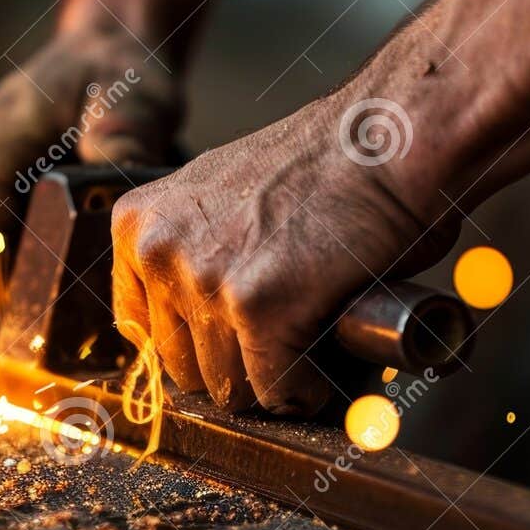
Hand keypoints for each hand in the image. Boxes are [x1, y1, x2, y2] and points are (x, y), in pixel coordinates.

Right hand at [0, 0, 235, 308]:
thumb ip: (128, 134)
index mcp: (1, 127)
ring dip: (22, 275)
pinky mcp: (1, 192)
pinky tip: (76, 292)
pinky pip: (4, 237)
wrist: (111, 51)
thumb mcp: (137, 97)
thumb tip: (121, 168)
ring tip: (73, 317)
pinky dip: (33, 263)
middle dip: (7, 280)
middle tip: (54, 327)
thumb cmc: (123, 72)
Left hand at [111, 79, 457, 415]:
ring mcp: (204, 282)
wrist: (388, 137)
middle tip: (283, 355)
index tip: (232, 350)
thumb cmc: (327, 162)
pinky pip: (277, 390)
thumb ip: (196, 254)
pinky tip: (327, 369)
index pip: (143, 331)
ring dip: (275, 382)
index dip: (197, 348)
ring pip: (230, 387)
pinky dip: (308, 392)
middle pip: (182, 367)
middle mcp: (160, 251)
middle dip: (237, 369)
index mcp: (141, 223)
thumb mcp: (225, 198)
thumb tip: (203, 335)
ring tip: (310, 354)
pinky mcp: (257, 309)